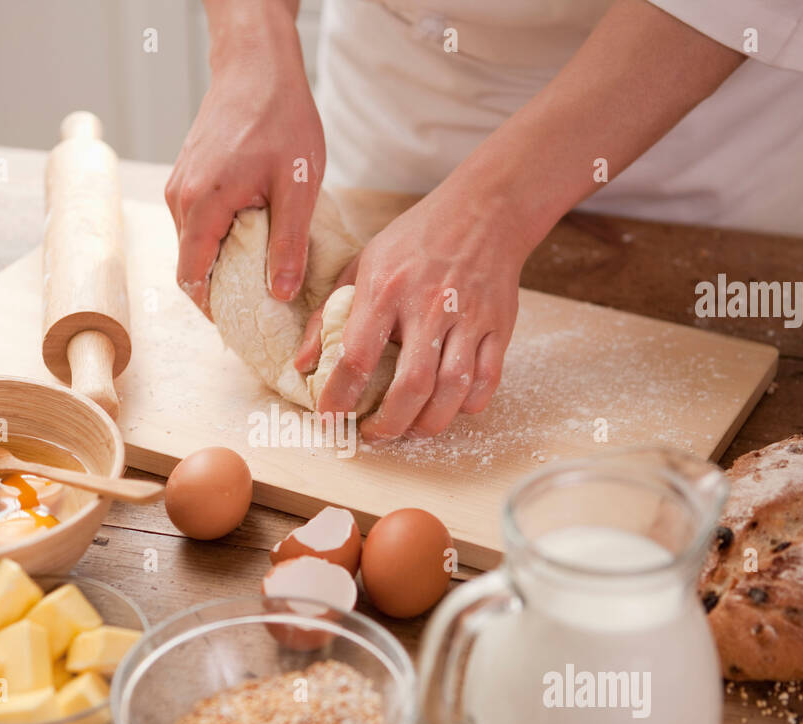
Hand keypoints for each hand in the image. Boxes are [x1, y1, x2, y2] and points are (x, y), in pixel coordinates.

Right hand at [166, 2, 321, 315]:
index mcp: (203, 204)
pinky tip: (253, 239)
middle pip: (190, 264)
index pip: (191, 277)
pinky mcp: (187, 175)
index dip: (212, 309)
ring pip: (194, 243)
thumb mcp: (297, 187)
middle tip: (258, 309)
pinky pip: (198, 222)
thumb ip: (288, 244)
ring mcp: (180, 185)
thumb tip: (280, 294)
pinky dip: (219, 239)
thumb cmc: (281, 118)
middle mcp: (180, 198)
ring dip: (221, 263)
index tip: (240, 327)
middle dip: (219, 290)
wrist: (257, 65)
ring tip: (260, 275)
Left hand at [295, 181, 525, 440]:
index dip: (340, 396)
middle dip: (389, 423)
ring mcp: (469, 318)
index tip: (330, 418)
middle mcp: (429, 306)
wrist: (484, 210)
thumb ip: (327, 315)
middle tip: (373, 435)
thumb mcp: (361, 264)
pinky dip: (469, 405)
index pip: (358, 356)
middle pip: (412, 385)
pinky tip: (449, 409)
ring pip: (453, 389)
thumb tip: (302, 365)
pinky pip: (488, 379)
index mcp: (386, 290)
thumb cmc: (415, 239)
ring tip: (409, 430)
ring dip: (429, 423)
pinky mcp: (500, 325)